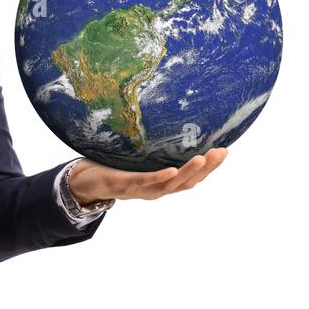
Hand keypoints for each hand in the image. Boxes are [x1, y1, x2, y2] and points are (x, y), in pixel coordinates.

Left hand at [69, 148, 227, 202]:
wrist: (84, 181)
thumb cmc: (113, 165)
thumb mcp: (137, 155)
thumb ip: (154, 144)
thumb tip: (169, 118)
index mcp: (161, 182)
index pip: (191, 176)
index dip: (210, 166)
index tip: (225, 150)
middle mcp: (155, 189)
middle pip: (186, 182)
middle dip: (206, 169)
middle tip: (221, 153)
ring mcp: (140, 190)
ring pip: (170, 185)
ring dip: (188, 173)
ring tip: (203, 159)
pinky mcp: (124, 186)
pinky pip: (144, 182)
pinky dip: (159, 178)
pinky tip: (171, 170)